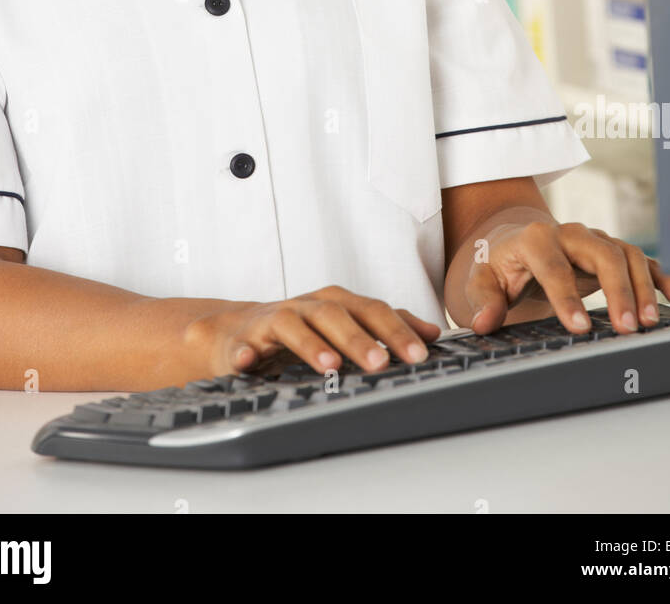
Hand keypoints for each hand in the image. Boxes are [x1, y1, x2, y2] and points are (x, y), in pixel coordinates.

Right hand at [188, 285, 441, 377]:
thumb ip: (386, 326)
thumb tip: (432, 333)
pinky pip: (241, 346)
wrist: (237, 330)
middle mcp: (306, 306)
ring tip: (330, 366)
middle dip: (360, 339)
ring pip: (292, 326)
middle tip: (382, 364)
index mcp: (335, 303)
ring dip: (311, 345)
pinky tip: (247, 364)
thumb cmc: (301, 329)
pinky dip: (243, 354)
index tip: (421, 354)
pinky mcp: (242, 340)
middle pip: (335, 315)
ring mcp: (273, 320)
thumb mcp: (345, 323)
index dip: (396, 331)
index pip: (371, 311)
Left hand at [466, 219, 669, 335]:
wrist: (515, 243)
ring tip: (650, 322)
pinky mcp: (612, 252)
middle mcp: (570, 234)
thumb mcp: (483, 279)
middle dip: (617, 290)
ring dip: (643, 287)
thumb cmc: (501, 265)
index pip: (554, 266)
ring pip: (627, 255)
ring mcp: (595, 241)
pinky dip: (661, 276)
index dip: (567, 296)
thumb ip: (484, 298)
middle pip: (603, 254)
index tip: (580, 326)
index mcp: (536, 239)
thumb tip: (484, 322)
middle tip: (627, 328)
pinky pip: (643, 260)